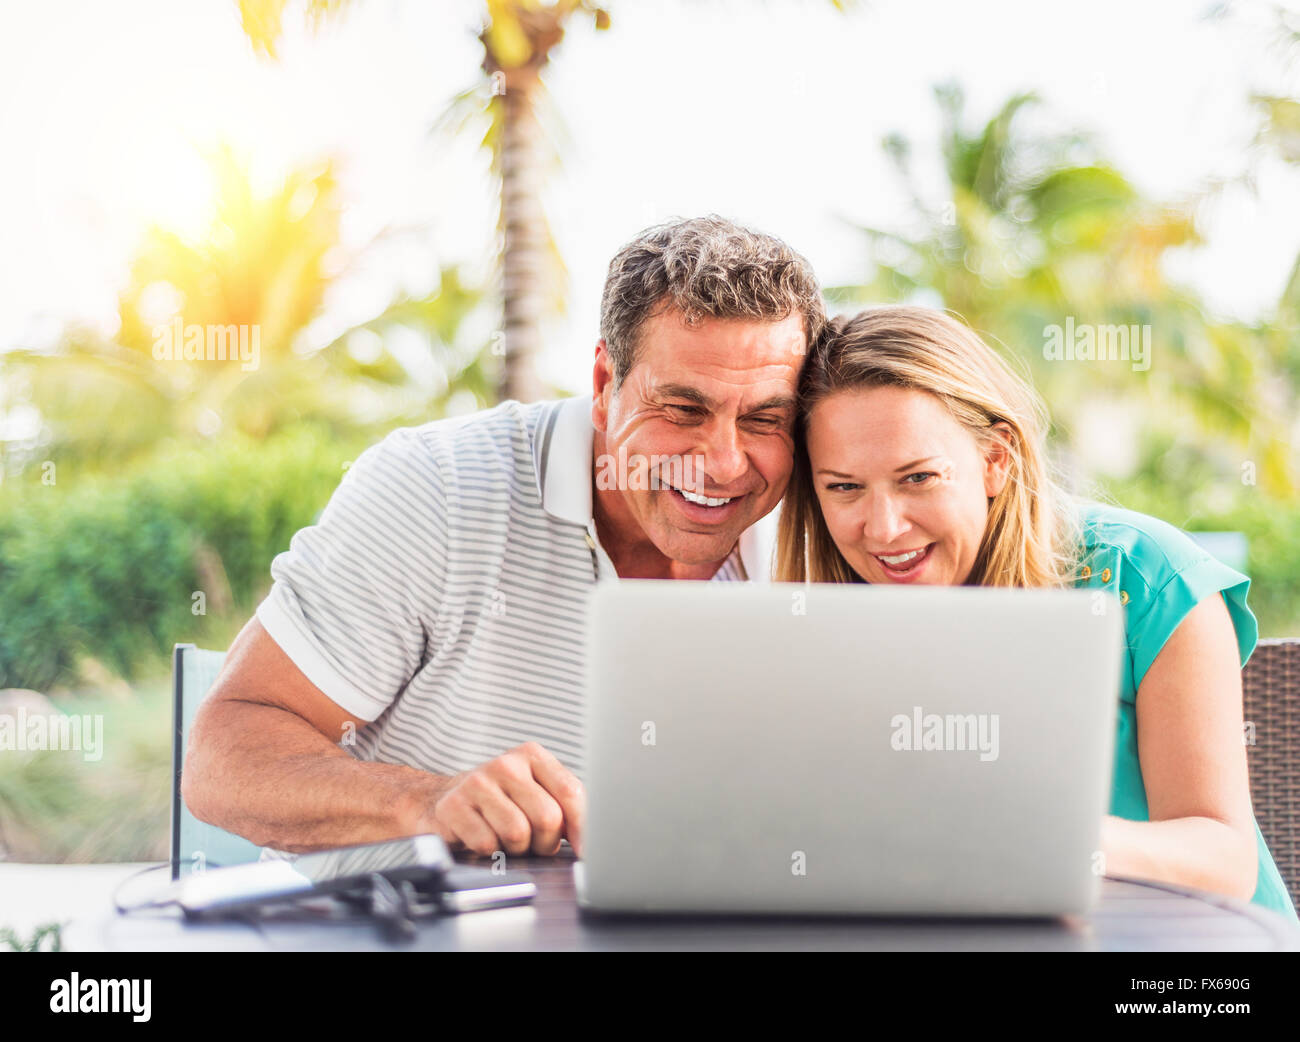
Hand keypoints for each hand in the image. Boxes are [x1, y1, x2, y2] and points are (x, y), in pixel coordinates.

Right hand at [429, 742, 585, 857]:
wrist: (443, 799)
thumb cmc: (501, 800)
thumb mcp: (535, 791)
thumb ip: (566, 806)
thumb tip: (594, 840)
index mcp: (532, 755)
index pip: (570, 792)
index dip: (583, 827)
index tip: (585, 851)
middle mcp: (505, 763)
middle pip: (548, 817)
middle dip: (546, 842)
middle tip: (536, 844)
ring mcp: (477, 783)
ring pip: (519, 833)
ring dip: (518, 849)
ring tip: (510, 840)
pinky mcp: (453, 807)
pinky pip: (488, 844)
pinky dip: (491, 852)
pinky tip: (485, 838)